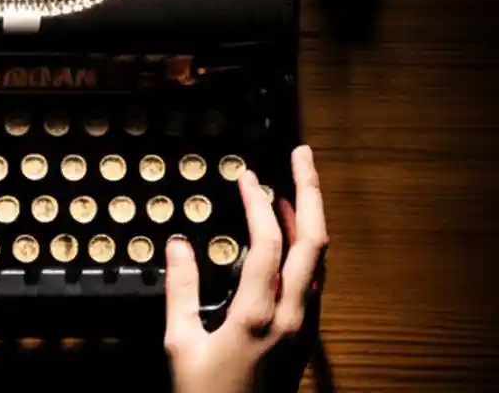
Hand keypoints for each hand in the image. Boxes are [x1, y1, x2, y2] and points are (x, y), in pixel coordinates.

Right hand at [163, 145, 327, 392]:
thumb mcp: (181, 344)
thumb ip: (181, 290)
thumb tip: (178, 244)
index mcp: (258, 316)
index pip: (268, 243)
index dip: (259, 202)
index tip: (247, 175)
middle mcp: (292, 318)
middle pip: (315, 241)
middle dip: (310, 191)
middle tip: (302, 154)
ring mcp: (304, 329)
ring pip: (319, 261)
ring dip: (309, 219)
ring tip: (293, 189)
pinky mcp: (304, 339)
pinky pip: (314, 281)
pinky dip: (305, 249)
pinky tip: (288, 242)